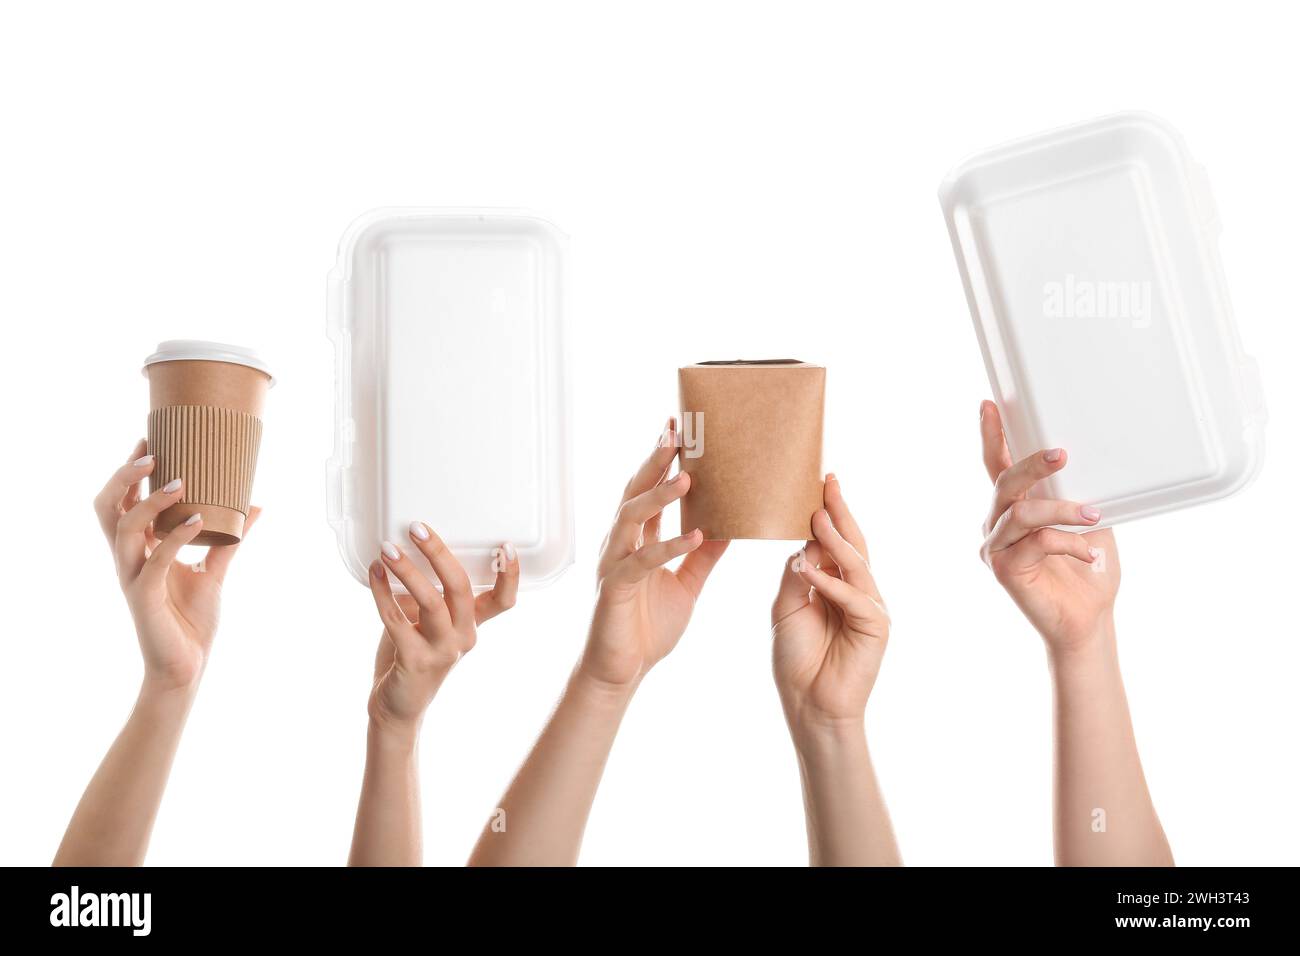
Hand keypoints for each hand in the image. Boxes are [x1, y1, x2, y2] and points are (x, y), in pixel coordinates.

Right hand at [93, 439, 256, 692]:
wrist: (187, 666)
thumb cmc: (191, 620)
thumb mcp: (214, 571)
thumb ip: (229, 540)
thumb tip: (255, 506)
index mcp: (139, 550)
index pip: (120, 502)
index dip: (127, 471)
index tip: (149, 439)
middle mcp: (128, 560)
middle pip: (108, 508)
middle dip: (125, 477)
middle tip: (152, 452)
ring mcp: (132, 578)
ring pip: (125, 529)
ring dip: (152, 502)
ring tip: (180, 481)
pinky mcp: (144, 599)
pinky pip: (153, 562)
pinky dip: (175, 538)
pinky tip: (198, 520)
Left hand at [365, 523, 518, 734]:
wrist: (398, 705)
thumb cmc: (413, 654)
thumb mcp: (427, 621)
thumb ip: (425, 593)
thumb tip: (405, 549)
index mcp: (472, 625)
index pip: (504, 601)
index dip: (510, 575)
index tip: (506, 546)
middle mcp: (464, 637)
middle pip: (462, 589)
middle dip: (439, 554)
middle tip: (417, 528)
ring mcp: (442, 651)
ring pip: (430, 602)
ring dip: (407, 570)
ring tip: (387, 548)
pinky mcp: (414, 660)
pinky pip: (396, 619)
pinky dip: (381, 592)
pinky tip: (373, 572)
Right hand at [578, 418, 727, 689]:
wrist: (621, 671)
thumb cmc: (647, 628)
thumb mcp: (687, 584)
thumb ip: (703, 555)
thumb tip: (729, 527)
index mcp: (637, 541)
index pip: (647, 491)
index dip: (661, 461)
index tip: (678, 430)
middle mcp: (621, 544)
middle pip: (635, 492)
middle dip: (655, 462)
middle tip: (676, 433)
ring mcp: (614, 563)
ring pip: (632, 517)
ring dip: (659, 495)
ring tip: (687, 477)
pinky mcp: (615, 588)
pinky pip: (641, 560)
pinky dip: (668, 546)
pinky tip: (695, 535)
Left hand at [771, 475, 888, 731]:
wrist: (809, 705)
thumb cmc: (796, 660)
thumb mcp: (786, 608)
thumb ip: (796, 576)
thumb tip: (802, 545)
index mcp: (836, 585)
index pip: (834, 542)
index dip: (828, 514)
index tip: (819, 483)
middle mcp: (857, 591)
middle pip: (852, 544)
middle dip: (840, 513)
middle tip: (828, 482)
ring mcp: (870, 607)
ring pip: (856, 565)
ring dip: (835, 540)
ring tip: (817, 515)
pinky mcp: (877, 625)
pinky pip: (853, 597)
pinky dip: (830, 582)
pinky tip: (810, 569)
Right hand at [978, 401, 1117, 652]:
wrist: (1087, 620)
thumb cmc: (1087, 568)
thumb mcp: (1088, 520)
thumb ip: (1076, 494)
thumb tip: (1092, 461)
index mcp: (1014, 508)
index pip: (998, 465)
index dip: (992, 435)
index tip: (990, 404)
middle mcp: (997, 523)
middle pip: (1005, 481)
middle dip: (1032, 464)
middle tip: (1061, 454)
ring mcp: (997, 546)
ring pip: (1021, 512)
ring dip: (1061, 509)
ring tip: (1094, 513)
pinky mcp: (1004, 569)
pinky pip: (1036, 542)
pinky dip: (1068, 543)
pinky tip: (1090, 555)